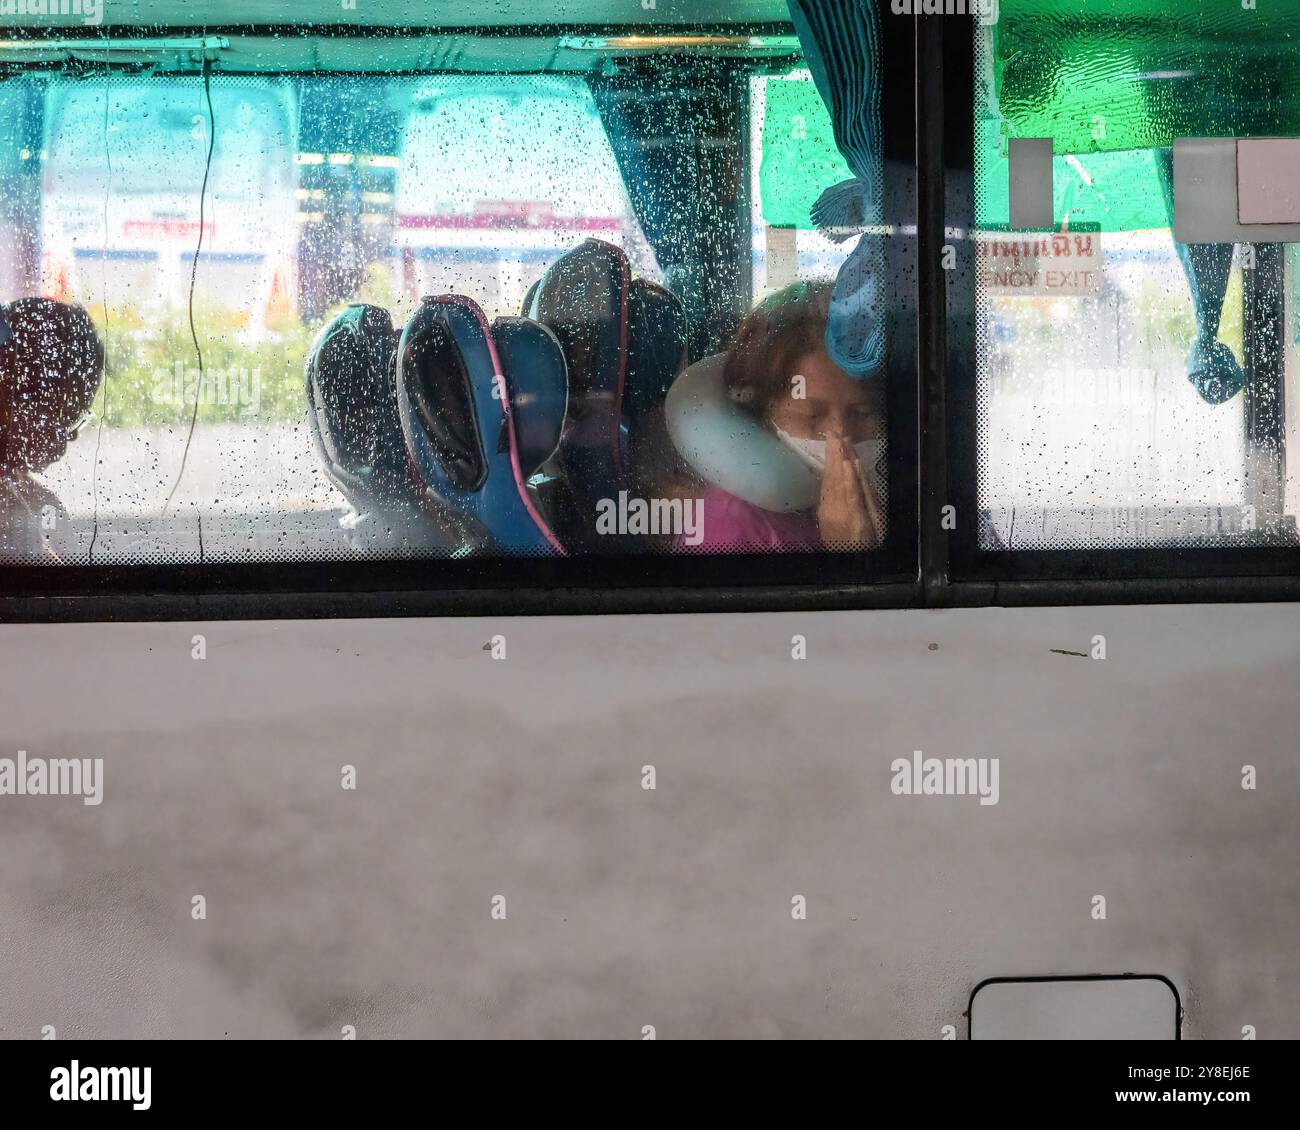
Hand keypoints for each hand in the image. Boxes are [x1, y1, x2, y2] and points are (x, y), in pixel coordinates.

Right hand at [816, 433, 885, 549]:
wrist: (850, 565)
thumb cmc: (841, 548)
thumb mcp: (830, 528)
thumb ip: (829, 508)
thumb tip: (828, 488)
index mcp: (826, 509)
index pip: (827, 479)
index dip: (829, 459)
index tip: (831, 441)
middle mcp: (832, 508)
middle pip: (833, 476)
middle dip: (834, 453)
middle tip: (833, 431)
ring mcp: (843, 513)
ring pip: (842, 481)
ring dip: (841, 459)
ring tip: (840, 441)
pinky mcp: (855, 518)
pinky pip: (852, 495)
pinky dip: (850, 479)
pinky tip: (849, 464)